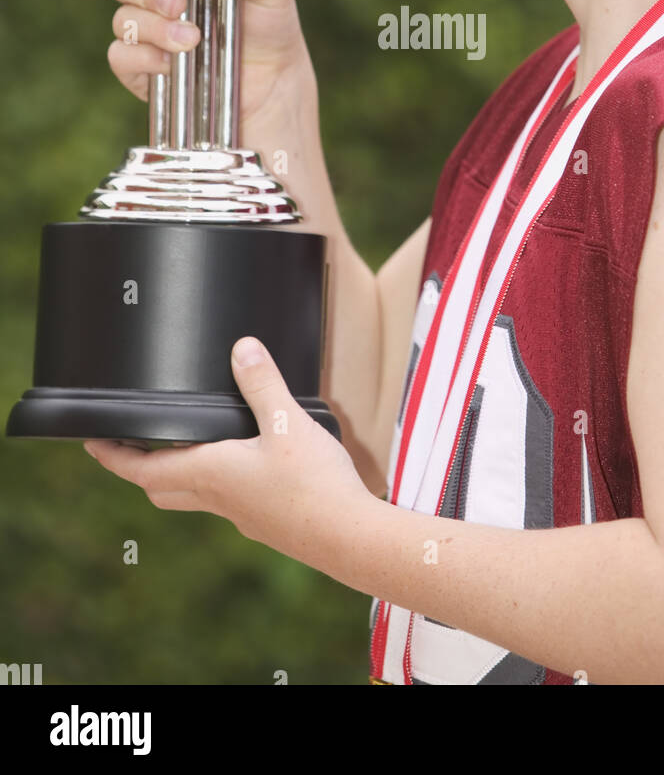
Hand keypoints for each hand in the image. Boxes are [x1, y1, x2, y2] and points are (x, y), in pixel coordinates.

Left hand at [82, 337, 371, 569]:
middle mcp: (218, 499)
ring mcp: (242, 516)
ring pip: (194, 497)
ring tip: (185, 445)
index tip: (91, 443)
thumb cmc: (314, 485)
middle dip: (141, 467)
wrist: (350, 539)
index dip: (112, 456)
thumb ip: (262, 383)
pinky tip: (244, 465)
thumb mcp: (287, 422)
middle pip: (161, 488)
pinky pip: (228, 501)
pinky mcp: (267, 523)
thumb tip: (240, 348)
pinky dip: (218, 481)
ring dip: (180, 473)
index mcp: (209, 474)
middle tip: (132, 444)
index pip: (142, 469)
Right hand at [101, 0, 316, 126]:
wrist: (274, 81)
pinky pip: (120, 57)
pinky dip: (143, 57)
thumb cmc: (266, 24)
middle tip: (178, 2)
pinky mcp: (140, 69)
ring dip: (154, 27)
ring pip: (121, 19)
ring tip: (192, 38)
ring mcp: (143, 32)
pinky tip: (171, 61)